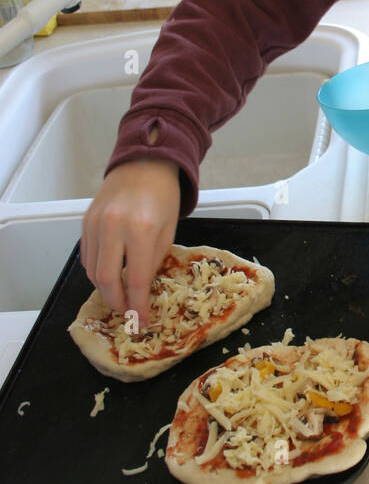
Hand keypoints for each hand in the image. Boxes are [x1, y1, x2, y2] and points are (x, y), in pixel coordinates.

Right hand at [80, 159, 179, 323]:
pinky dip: (95, 271)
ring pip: (91, 270)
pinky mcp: (85, 222)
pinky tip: (108, 275)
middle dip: (116, 302)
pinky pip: (86, 256)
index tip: (141, 320)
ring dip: (104, 289)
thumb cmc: (162, 196)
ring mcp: (95, 224)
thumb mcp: (168, 232)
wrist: (144, 163)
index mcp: (141, 230)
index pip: (135, 280)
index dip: (137, 305)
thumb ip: (154, 261)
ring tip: (119, 295)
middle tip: (127, 311)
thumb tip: (141, 290)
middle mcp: (114, 227)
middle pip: (106, 280)